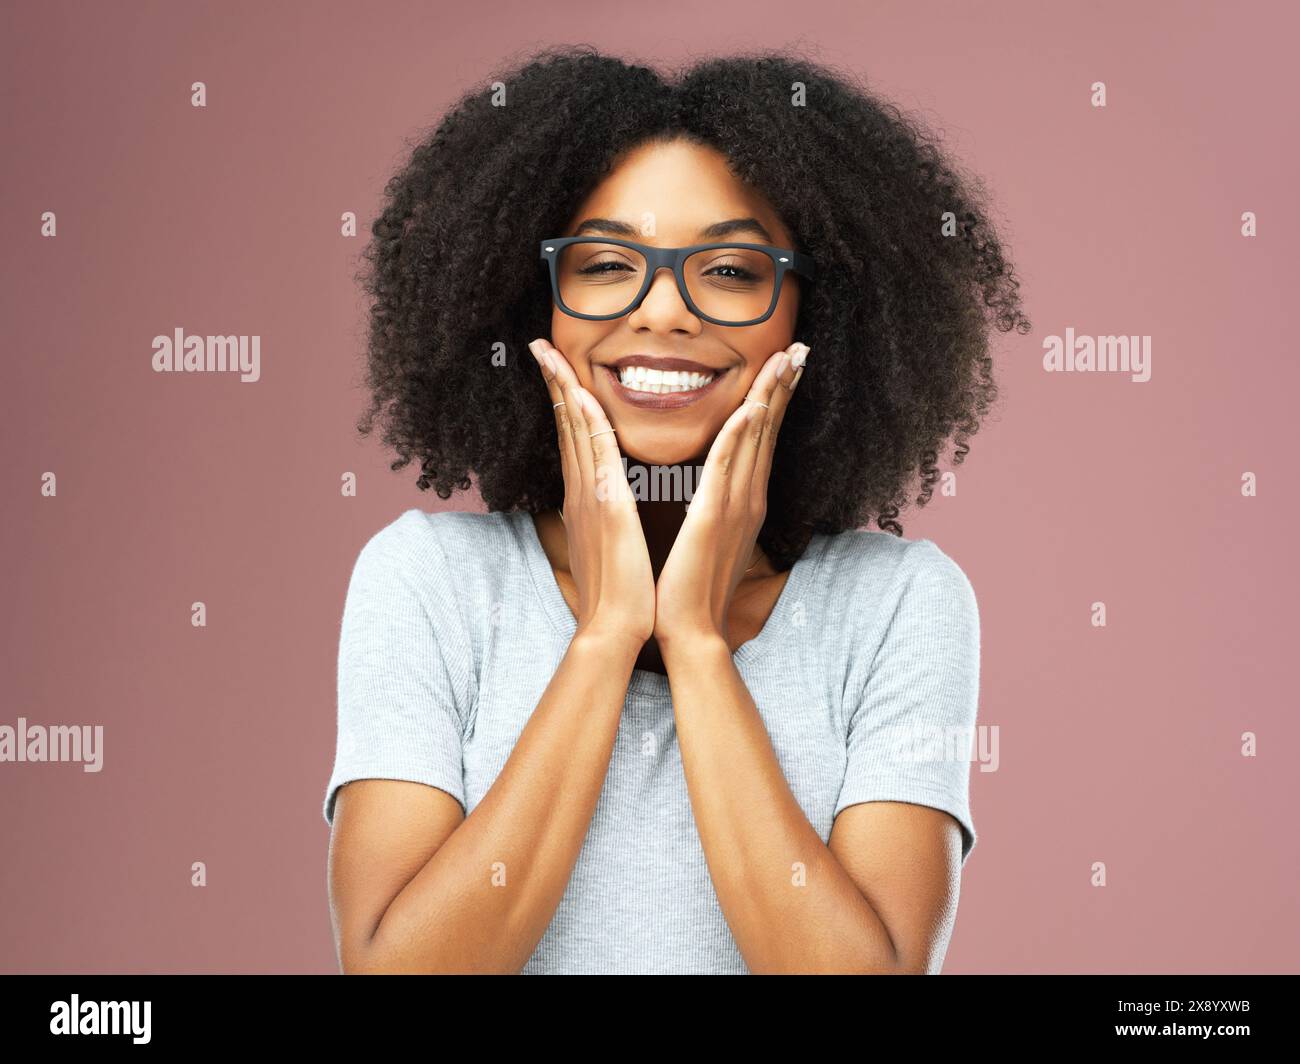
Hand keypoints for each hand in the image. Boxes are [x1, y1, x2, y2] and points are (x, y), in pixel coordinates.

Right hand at [530, 338, 655, 648]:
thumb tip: (599, 508)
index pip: (573, 438)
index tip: (555, 370)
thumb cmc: (618, 591)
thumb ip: (602, 518)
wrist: (614, 627)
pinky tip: (581, 393)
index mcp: (585, 498)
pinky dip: (588, 421)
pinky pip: (596, 453)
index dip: (564, 400)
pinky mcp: (607, 506)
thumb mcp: (606, 545)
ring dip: (563, 387)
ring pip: (574, 429)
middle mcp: (581, 491)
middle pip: (565, 424)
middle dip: (553, 381)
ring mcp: (590, 496)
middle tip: (539, 345)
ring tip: (549, 353)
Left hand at [653, 342, 808, 650]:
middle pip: (768, 430)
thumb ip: (715, 506)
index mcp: (743, 500)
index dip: (774, 399)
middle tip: (799, 347)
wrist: (690, 629)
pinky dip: (740, 435)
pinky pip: (727, 467)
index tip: (784, 365)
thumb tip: (714, 491)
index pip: (761, 439)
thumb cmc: (692, 586)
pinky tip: (751, 407)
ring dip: (770, 396)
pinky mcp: (712, 516)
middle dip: (783, 386)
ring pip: (755, 439)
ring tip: (785, 359)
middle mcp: (747, 497)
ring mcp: (735, 506)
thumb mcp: (708, 536)